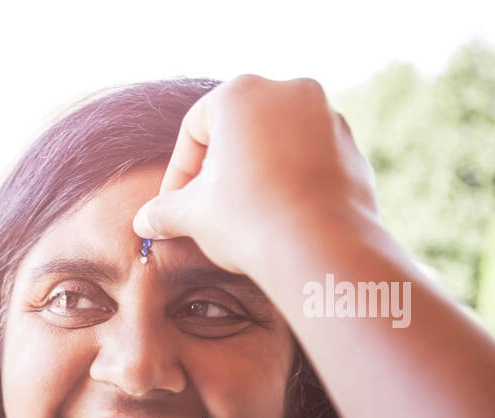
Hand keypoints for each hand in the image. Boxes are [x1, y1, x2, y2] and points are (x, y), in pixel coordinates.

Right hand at [132, 74, 381, 277]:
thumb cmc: (247, 220)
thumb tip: (143, 222)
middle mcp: (289, 91)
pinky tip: (277, 217)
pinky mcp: (351, 147)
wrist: (319, 249)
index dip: (178, 170)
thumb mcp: (191, 215)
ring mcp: (327, 117)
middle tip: (206, 207)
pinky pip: (308, 160)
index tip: (174, 204)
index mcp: (242, 93)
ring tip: (243, 214)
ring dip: (255, 173)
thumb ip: (164, 211)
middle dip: (218, 168)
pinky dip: (290, 181)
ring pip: (276, 142)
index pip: (194, 128)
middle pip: (237, 129)